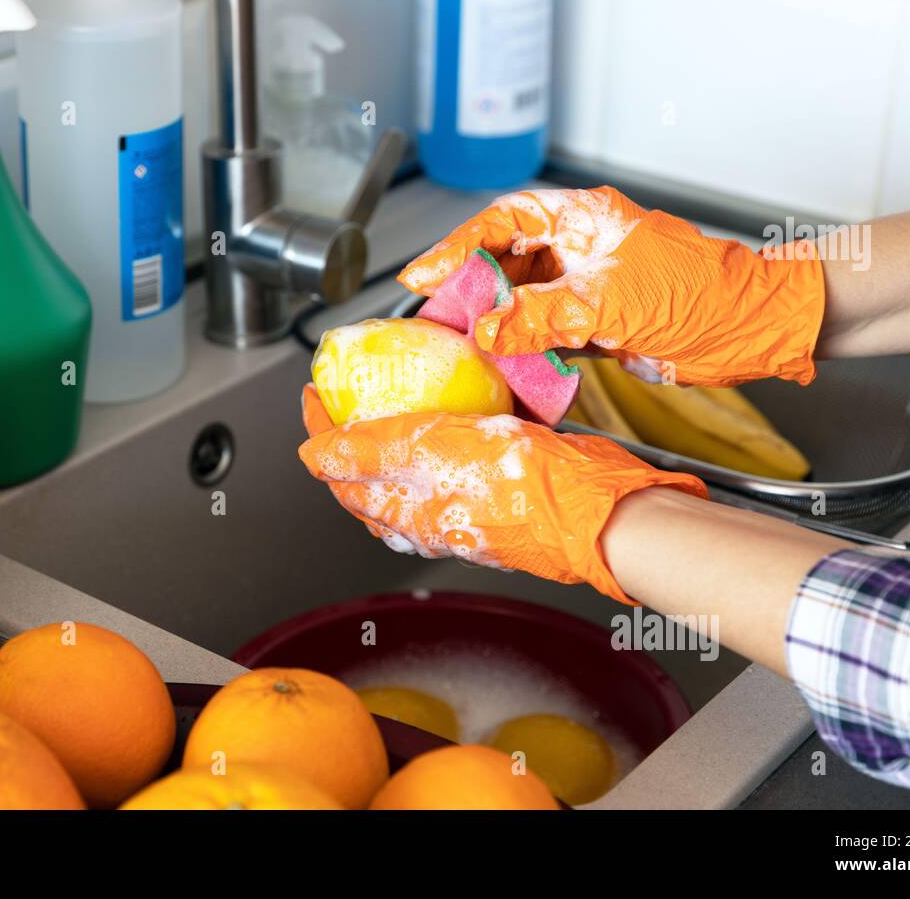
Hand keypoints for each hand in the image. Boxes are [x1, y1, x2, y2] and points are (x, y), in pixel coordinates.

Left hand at [298, 385, 707, 603]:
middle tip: (346, 392)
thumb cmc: (520, 488)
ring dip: (393, 438)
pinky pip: (455, 463)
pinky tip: (455, 409)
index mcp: (403, 513)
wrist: (597, 511)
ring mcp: (463, 506)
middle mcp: (428, 516)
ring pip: (411, 474)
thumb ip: (368, 454)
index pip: (339, 474)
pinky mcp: (498, 491)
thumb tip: (312, 456)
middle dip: (348, 436)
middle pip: (370, 478)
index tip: (314, 392)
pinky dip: (441, 435)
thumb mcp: (429, 453)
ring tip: (391, 399)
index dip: (319, 432)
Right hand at [400, 187, 825, 386]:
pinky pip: (543, 337)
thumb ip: (544, 315)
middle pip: (505, 262)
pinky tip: (501, 367)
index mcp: (582, 218)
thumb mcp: (611, 299)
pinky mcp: (594, 327)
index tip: (422, 274)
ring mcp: (585, 288)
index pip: (503, 222)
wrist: (753, 329)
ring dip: (493, 326)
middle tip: (435, 316)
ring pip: (521, 303)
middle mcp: (578, 248)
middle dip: (469, 289)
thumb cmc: (703, 291)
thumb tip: (486, 329)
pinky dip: (522, 353)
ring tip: (458, 346)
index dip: (457, 246)